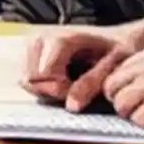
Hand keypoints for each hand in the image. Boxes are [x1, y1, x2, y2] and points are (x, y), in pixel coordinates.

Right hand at [21, 27, 136, 110]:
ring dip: (46, 88)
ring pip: (26, 80)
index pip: (44, 75)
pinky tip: (60, 80)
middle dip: (51, 90)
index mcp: (61, 38)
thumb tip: (71, 106)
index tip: (81, 89)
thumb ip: (90, 84)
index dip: (61, 89)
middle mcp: (41, 38)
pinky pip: (27, 78)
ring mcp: (33, 44)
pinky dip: (42, 85)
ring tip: (69, 84)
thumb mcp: (112, 66)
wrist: (115, 38)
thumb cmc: (116, 50)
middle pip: (31, 79)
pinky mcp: (29, 52)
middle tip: (74, 88)